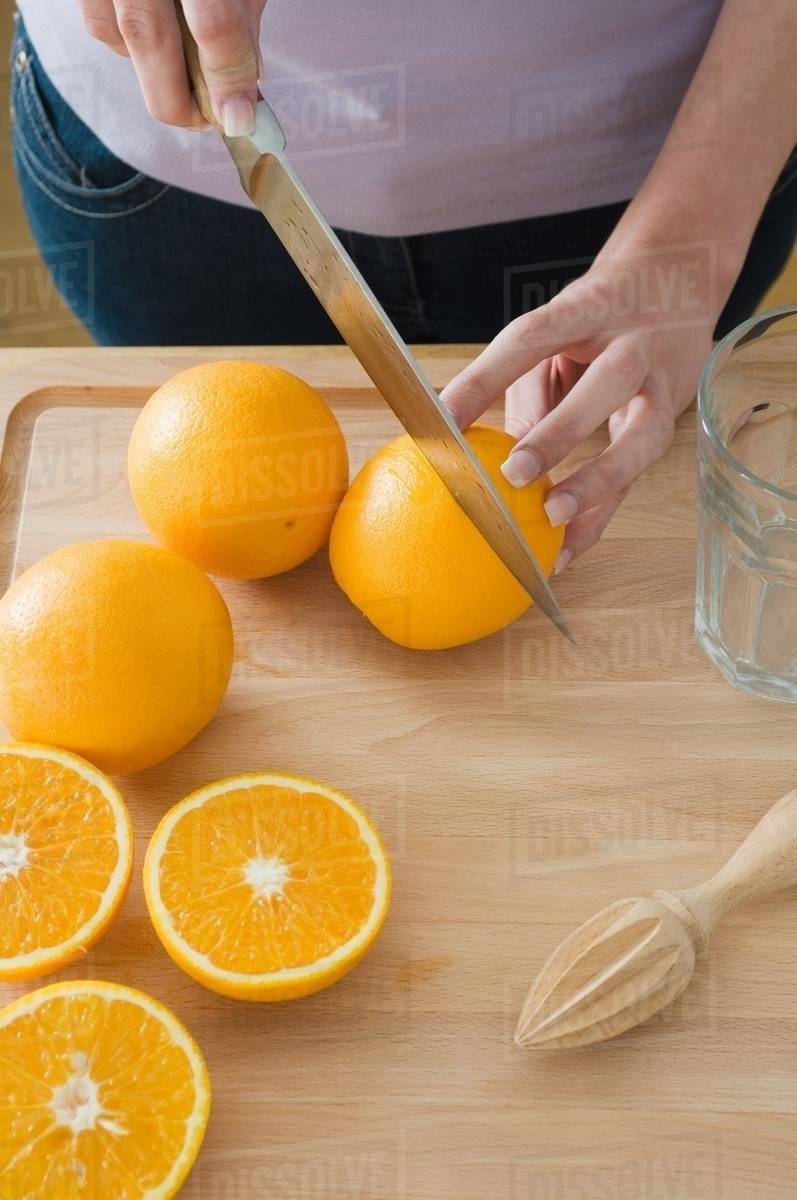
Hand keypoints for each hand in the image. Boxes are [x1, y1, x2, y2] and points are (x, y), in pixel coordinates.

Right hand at [79, 0, 263, 133]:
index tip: (239, 119)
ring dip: (153, 71)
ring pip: (117, 34)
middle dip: (181, 98)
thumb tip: (241, 96)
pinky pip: (98, 21)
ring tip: (188, 77)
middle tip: (208, 120)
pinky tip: (157, 43)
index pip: (213, 25)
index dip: (228, 80)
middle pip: (149, 36)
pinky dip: (127, 44)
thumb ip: (242, 26)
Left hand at [441, 248, 716, 571]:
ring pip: (642, 436)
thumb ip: (528, 388)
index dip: (487, 378)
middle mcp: (636, 341)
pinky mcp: (673, 418)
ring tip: (553, 521)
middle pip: (609, 382)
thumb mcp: (558, 330)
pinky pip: (638, 474)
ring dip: (596, 483)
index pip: (532, 337)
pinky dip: (601, 514)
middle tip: (514, 474)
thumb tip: (495, 459)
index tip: (443, 420)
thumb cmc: (599, 314)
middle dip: (561, 432)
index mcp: (591, 306)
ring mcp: (664, 381)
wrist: (679, 277)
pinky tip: (567, 548)